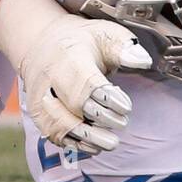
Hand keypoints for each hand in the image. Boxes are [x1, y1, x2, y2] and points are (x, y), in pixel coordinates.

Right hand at [0, 0, 151, 153]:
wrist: (42, 44)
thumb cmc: (82, 42)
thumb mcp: (105, 35)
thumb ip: (125, 48)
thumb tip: (144, 61)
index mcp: (68, 56)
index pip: (86, 82)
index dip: (108, 98)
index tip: (127, 107)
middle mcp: (49, 78)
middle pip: (73, 104)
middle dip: (100, 117)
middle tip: (123, 123)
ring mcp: (39, 98)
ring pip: (59, 124)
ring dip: (87, 137)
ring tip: (112, 143)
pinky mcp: (37, 114)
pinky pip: (53, 134)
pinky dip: (74, 144)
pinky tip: (95, 147)